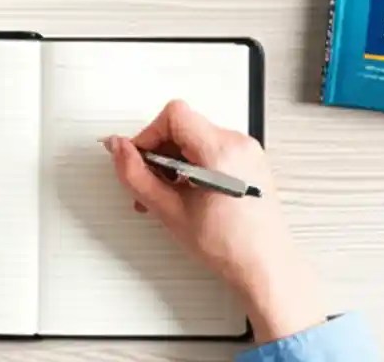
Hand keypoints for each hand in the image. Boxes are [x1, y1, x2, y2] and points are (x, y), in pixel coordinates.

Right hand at [102, 100, 325, 343]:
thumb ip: (136, 175)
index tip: (140, 158)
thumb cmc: (230, 247)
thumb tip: (119, 150)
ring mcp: (248, 152)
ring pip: (195, 138)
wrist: (265, 267)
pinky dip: (193, 165)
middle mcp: (239, 144)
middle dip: (160, 152)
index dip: (148, 134)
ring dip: (175, 161)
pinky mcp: (250, 162)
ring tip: (170, 194)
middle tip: (152, 183)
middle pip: (183, 126)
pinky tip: (188, 193)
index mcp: (221, 151)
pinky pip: (212, 149)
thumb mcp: (170, 211)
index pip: (174, 115)